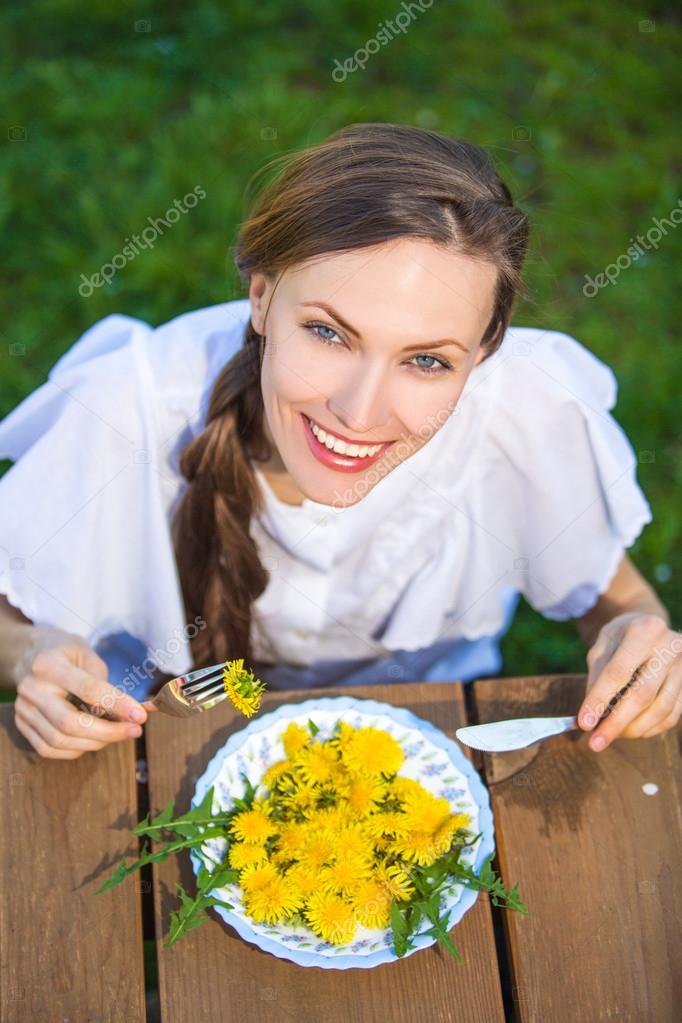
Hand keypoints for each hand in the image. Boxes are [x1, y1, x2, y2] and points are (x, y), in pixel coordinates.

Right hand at [14, 628, 149, 758]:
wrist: (28, 656)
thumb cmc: (64, 654)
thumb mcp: (86, 653)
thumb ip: (104, 681)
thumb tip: (129, 712)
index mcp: (49, 665)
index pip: (87, 689)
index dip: (116, 705)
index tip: (140, 716)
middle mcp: (32, 689)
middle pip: (70, 723)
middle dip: (107, 732)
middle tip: (134, 731)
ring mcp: (24, 710)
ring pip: (60, 740)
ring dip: (95, 743)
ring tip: (117, 734)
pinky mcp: (22, 725)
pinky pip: (49, 749)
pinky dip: (75, 750)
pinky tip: (93, 740)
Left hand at [577, 612, 681, 751]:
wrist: (649, 625)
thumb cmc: (621, 637)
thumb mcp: (603, 646)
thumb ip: (596, 678)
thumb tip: (588, 718)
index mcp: (645, 630)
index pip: (618, 672)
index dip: (599, 700)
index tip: (584, 723)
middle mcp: (670, 646)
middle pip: (643, 694)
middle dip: (616, 723)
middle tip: (596, 742)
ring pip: (661, 708)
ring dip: (634, 729)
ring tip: (611, 736)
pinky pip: (672, 715)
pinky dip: (651, 728)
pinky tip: (632, 731)